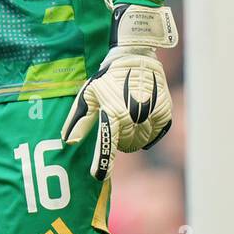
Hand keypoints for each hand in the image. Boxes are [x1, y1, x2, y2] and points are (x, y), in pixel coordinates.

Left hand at [61, 3, 177, 180]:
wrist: (136, 57)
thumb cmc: (107, 77)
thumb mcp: (89, 94)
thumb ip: (79, 120)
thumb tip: (68, 141)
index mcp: (114, 113)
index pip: (107, 145)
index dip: (102, 163)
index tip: (98, 176)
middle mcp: (134, 117)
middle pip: (125, 146)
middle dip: (119, 140)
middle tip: (116, 121)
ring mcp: (151, 116)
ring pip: (140, 142)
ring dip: (132, 138)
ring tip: (128, 117)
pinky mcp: (164, 114)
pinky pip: (154, 135)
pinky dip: (147, 132)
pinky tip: (141, 117)